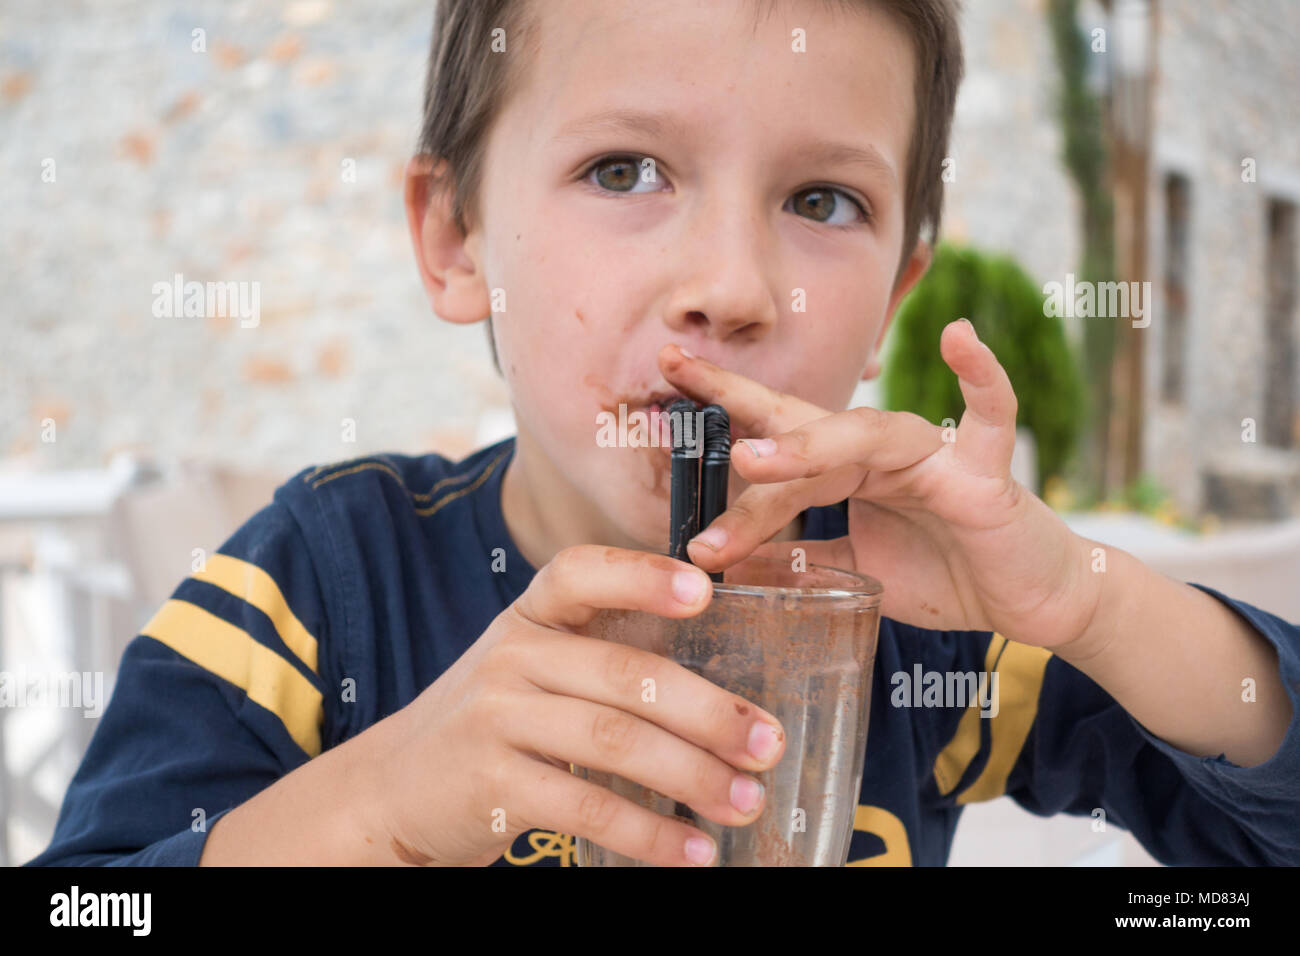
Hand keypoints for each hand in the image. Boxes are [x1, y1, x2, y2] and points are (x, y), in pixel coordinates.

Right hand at [367, 546, 786, 865]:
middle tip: (766, 744)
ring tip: (744, 802)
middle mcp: (511, 657)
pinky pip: (584, 806)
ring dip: (691, 776)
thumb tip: (728, 696)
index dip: (642, 577)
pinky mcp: (491, 784)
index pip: (582, 574)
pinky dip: (647, 833)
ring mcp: (496, 719)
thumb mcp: (532, 667)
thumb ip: (604, 660)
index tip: (705, 591)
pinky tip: (692, 851)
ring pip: (612, 741)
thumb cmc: (495, 720)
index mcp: (531, 617)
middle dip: (707, 712)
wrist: (394, 785)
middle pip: (623, 674)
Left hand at [663, 319, 1101, 650]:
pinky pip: (989, 414)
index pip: (776, 438)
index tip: (665, 373)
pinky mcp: (984, 474)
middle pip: (804, 425)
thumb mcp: (855, 570)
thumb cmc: (947, 575)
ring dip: (809, 446)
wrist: (1029, 603)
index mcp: (848, 472)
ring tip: (754, 459)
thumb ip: (801, 559)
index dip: (723, 413)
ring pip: (864, 436)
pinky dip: (981, 377)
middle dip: (741, 401)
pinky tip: (959, 337)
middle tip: (678, 372)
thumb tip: (729, 562)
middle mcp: (881, 452)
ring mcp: (932, 456)